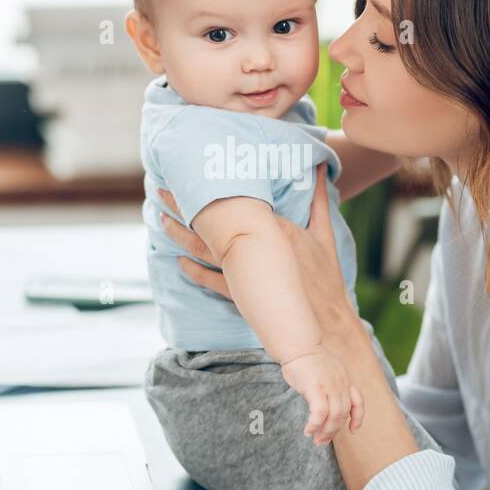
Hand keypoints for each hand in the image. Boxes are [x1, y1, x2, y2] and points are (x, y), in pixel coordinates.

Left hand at [160, 166, 357, 339]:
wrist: (325, 322)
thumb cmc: (326, 277)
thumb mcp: (324, 234)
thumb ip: (318, 199)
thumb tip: (318, 167)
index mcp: (274, 229)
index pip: (238, 200)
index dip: (214, 185)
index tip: (197, 170)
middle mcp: (254, 247)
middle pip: (212, 221)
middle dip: (186, 204)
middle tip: (164, 189)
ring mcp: (244, 271)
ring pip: (204, 248)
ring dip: (181, 234)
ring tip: (163, 218)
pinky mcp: (239, 293)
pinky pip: (210, 280)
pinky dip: (193, 271)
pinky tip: (180, 262)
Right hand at [280, 347, 365, 445]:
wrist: (298, 345)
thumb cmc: (306, 358)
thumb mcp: (326, 370)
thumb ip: (330, 383)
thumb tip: (324, 398)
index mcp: (345, 379)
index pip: (358, 401)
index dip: (358, 418)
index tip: (353, 430)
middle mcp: (341, 384)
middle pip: (343, 414)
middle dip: (334, 431)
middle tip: (322, 441)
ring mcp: (330, 386)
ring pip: (334, 417)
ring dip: (325, 432)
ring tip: (316, 439)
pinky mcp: (316, 389)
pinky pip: (320, 414)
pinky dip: (315, 425)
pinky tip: (308, 430)